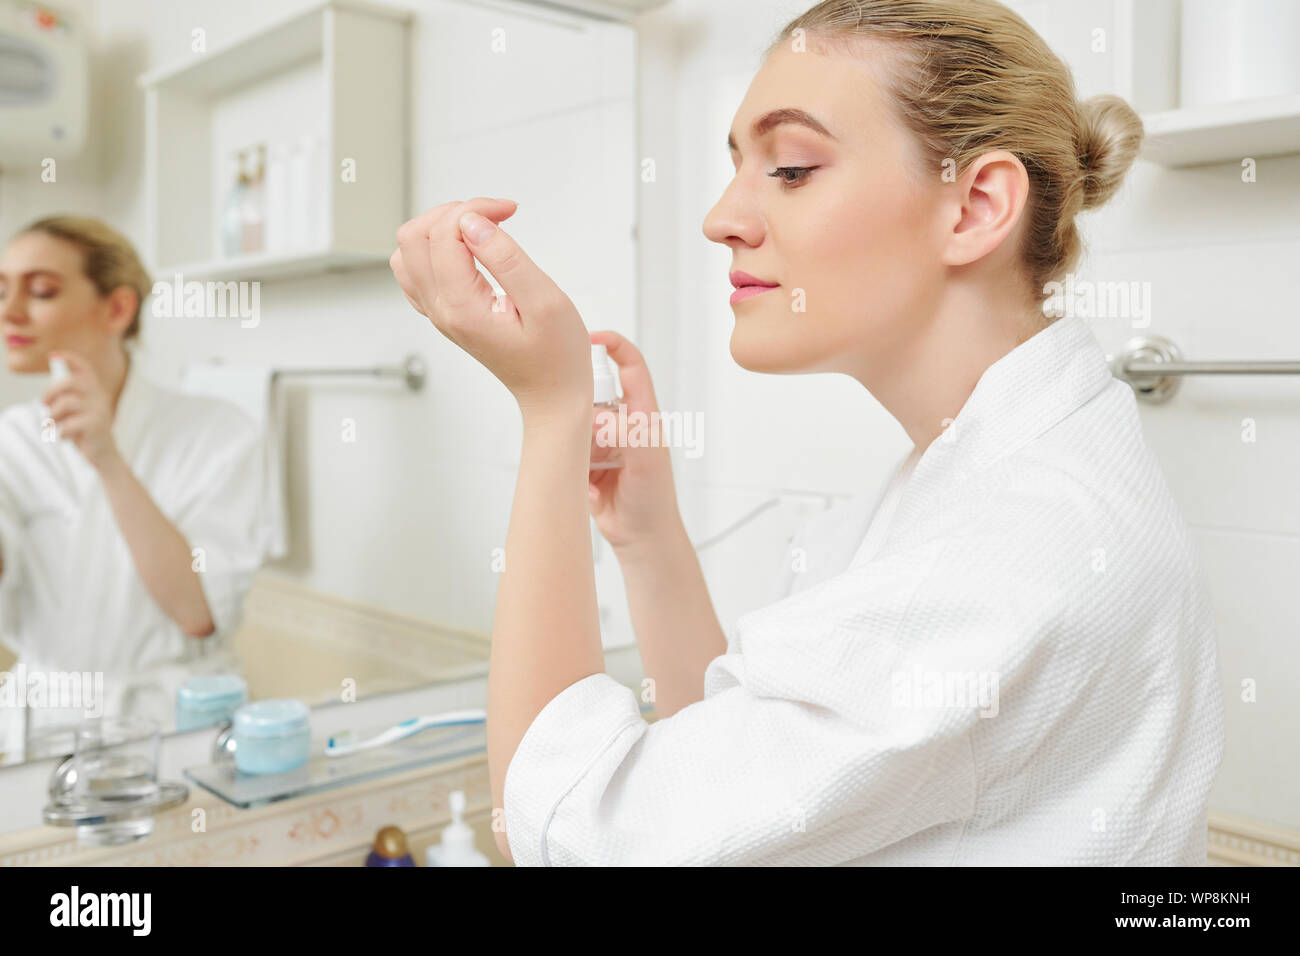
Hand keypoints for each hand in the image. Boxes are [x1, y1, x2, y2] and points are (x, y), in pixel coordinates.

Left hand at [41, 351, 119, 469]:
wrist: (104, 453)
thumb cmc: (86, 430)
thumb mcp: (78, 410)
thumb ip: (67, 397)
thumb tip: (48, 391)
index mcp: (94, 390)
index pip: (84, 368)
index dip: (70, 359)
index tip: (54, 355)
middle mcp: (99, 397)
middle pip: (71, 382)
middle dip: (51, 392)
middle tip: (44, 404)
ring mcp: (99, 410)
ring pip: (66, 403)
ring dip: (53, 416)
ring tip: (54, 425)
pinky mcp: (96, 425)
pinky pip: (69, 424)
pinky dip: (62, 432)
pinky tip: (65, 437)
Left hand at [390, 197, 591, 419]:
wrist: (552, 393)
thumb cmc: (556, 356)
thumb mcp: (545, 301)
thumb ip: (507, 258)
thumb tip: (474, 222)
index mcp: (463, 308)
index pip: (444, 235)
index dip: (475, 210)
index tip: (507, 212)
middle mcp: (442, 311)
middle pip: (414, 238)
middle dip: (454, 214)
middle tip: (493, 217)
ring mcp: (439, 314)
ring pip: (408, 253)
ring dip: (440, 229)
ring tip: (479, 229)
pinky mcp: (445, 315)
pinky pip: (416, 272)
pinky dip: (435, 249)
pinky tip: (467, 250)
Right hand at [587, 331, 683, 554]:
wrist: (641, 538)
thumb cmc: (653, 499)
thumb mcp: (648, 460)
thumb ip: (629, 433)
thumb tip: (601, 415)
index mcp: (643, 414)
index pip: (630, 366)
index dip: (613, 345)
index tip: (588, 339)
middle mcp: (622, 423)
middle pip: (593, 394)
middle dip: (582, 409)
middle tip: (590, 439)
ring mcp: (603, 442)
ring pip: (576, 423)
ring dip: (577, 444)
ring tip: (593, 470)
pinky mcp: (586, 462)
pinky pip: (568, 451)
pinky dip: (573, 466)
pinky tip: (590, 488)